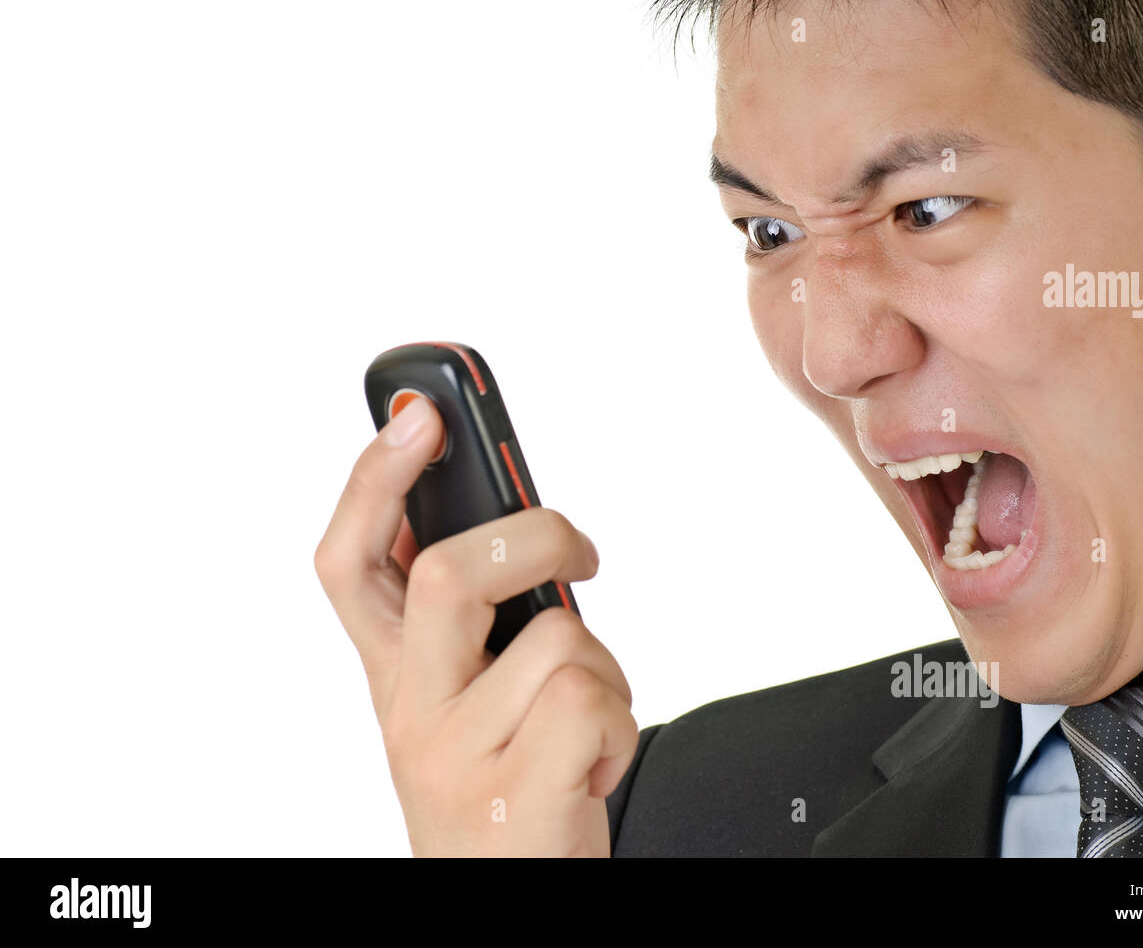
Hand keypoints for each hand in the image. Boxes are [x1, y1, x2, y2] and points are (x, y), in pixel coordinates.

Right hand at [315, 394, 636, 854]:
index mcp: (393, 673)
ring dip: (606, 667)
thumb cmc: (504, 784)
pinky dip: (621, 723)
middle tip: (583, 556)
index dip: (372, 481)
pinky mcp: (512, 797)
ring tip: (588, 715)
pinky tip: (595, 762)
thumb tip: (517, 529)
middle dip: (540, 536)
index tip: (417, 415)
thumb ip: (474, 622)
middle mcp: (408, 710)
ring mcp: (454, 756)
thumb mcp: (468, 699)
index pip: (349, 562)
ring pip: (556, 640)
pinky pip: (591, 702)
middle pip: (446, 574)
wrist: (504, 900)